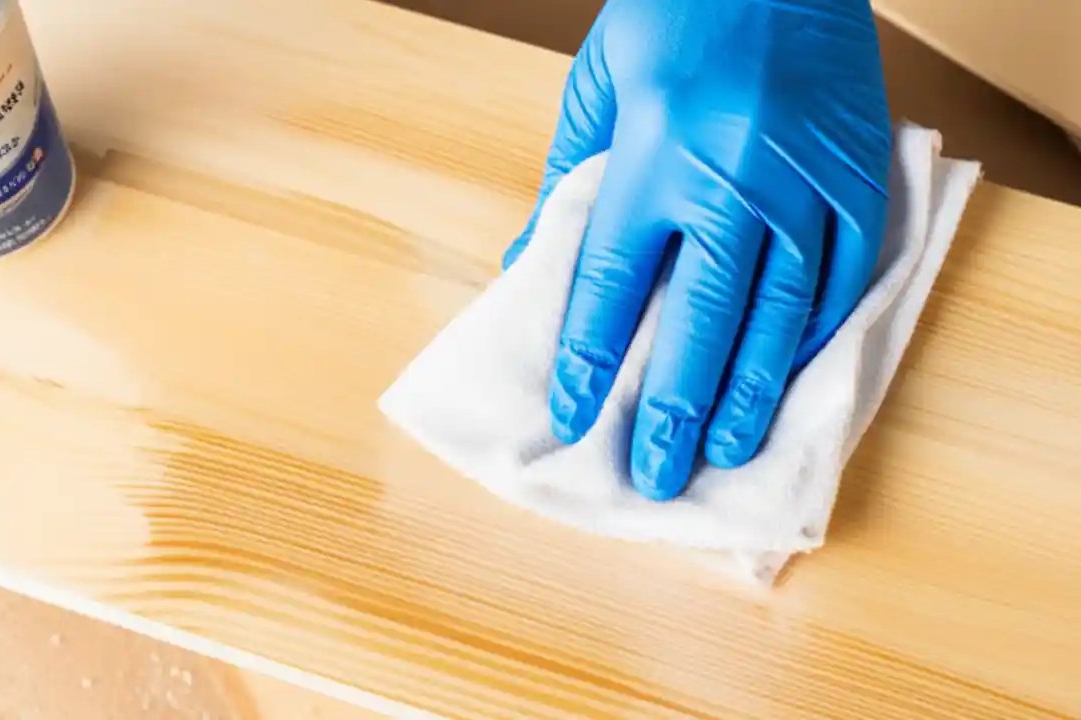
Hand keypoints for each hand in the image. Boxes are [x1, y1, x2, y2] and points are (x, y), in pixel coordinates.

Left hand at [507, 0, 891, 499]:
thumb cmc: (671, 19)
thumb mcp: (594, 91)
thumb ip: (564, 186)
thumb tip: (528, 272)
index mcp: (654, 157)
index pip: (612, 285)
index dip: (590, 359)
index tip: (573, 417)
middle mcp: (731, 178)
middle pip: (699, 321)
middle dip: (674, 407)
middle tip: (656, 473)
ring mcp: (803, 181)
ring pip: (779, 314)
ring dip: (751, 393)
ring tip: (726, 453)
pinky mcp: (858, 176)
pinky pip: (845, 275)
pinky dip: (817, 335)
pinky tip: (794, 380)